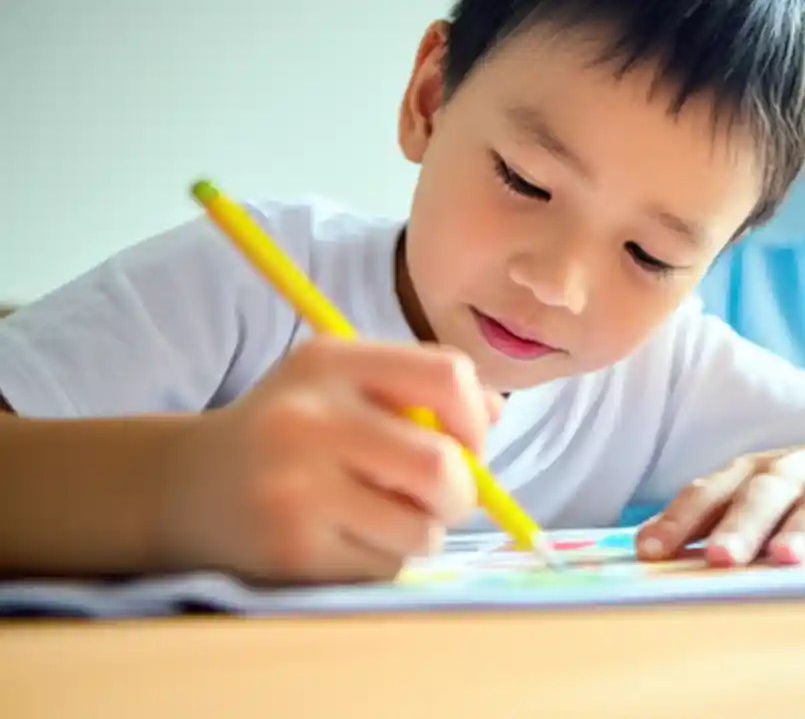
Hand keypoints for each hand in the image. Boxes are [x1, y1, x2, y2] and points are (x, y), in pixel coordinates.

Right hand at [160, 338, 500, 582]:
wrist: (184, 487)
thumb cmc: (289, 432)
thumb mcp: (342, 385)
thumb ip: (420, 390)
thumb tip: (495, 414)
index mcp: (331, 362)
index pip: (447, 376)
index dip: (475, 417)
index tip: (466, 440)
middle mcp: (309, 419)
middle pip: (440, 467)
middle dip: (459, 492)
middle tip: (440, 498)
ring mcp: (295, 489)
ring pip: (421, 529)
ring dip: (419, 532)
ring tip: (379, 517)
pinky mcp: (291, 551)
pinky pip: (384, 567)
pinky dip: (381, 559)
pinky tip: (341, 540)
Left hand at [635, 446, 804, 566]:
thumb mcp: (765, 501)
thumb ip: (717, 524)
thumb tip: (646, 555)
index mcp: (757, 472)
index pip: (711, 492)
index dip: (679, 519)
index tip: (647, 553)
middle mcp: (799, 468)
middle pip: (764, 492)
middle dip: (740, 525)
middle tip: (718, 560)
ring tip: (788, 558)